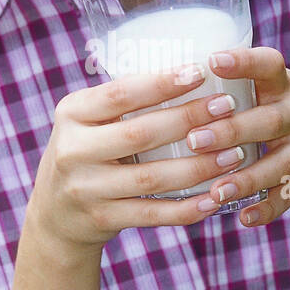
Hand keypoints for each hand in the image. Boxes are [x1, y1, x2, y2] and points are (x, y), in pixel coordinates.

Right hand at [32, 63, 259, 247]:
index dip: (162, 83)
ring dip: (199, 167)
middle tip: (228, 108)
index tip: (201, 72)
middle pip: (141, 133)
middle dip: (190, 119)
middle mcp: (73, 150)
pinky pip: (152, 214)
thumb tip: (191, 69)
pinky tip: (215, 199)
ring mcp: (86, 189)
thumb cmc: (87, 152)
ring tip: (234, 155)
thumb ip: (122, 102)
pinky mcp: (101, 220)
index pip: (120, 93)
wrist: (56, 215)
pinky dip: (187, 209)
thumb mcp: (87, 121)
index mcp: (71, 113)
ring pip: (152, 178)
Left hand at [184, 47, 289, 227]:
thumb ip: (238, 80)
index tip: (213, 61)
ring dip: (247, 179)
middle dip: (231, 132)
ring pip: (278, 165)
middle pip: (269, 122)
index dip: (243, 62)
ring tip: (216, 191)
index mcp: (284, 86)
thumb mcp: (276, 83)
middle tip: (193, 139)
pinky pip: (289, 196)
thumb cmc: (286, 104)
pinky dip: (267, 209)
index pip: (268, 66)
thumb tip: (171, 75)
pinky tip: (244, 218)